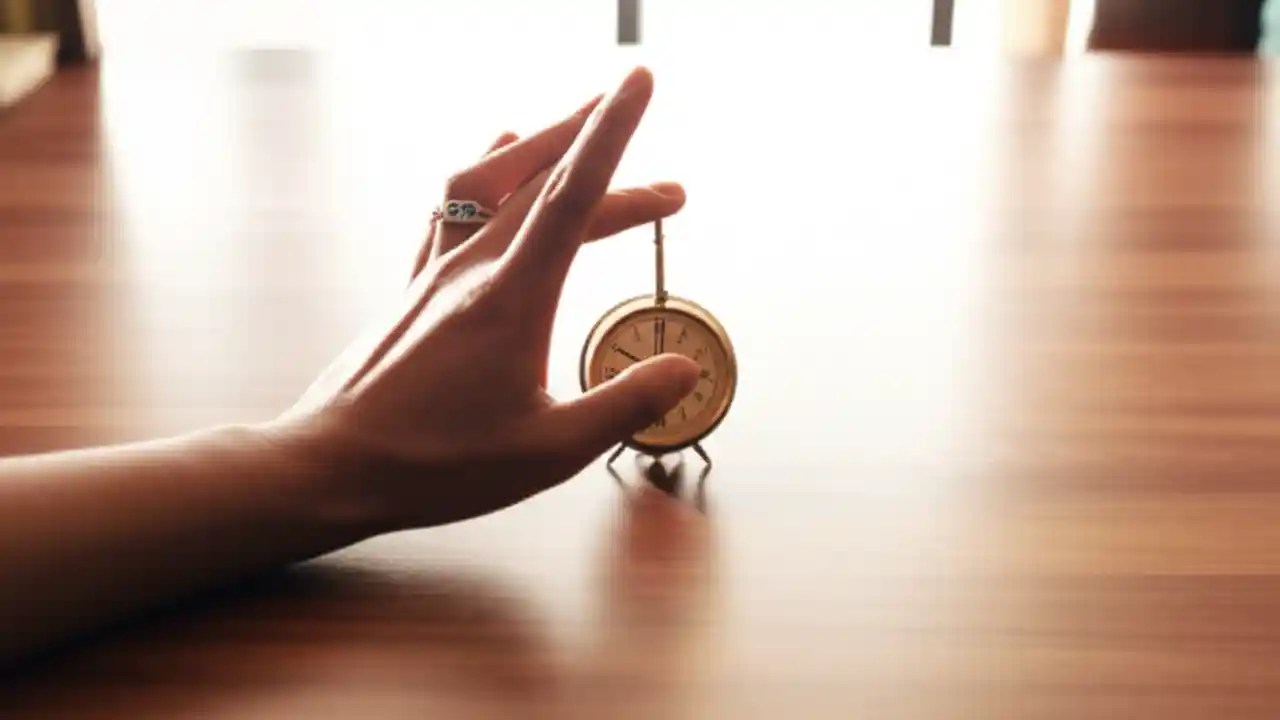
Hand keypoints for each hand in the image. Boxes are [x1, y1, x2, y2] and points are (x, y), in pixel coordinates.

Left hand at [267, 67, 699, 532]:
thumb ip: (622, 405)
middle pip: (548, 186)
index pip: (575, 194)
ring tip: (577, 129)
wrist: (335, 465)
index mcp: (512, 297)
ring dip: (542, 150)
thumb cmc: (437, 463)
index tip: (638, 83)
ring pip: (494, 182)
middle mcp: (473, 268)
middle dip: (610, 167)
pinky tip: (492, 163)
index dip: (613, 133)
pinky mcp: (417, 289)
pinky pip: (451, 208)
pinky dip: (485, 174)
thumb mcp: (549, 451)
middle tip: (668, 189)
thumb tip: (684, 368)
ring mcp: (438, 273)